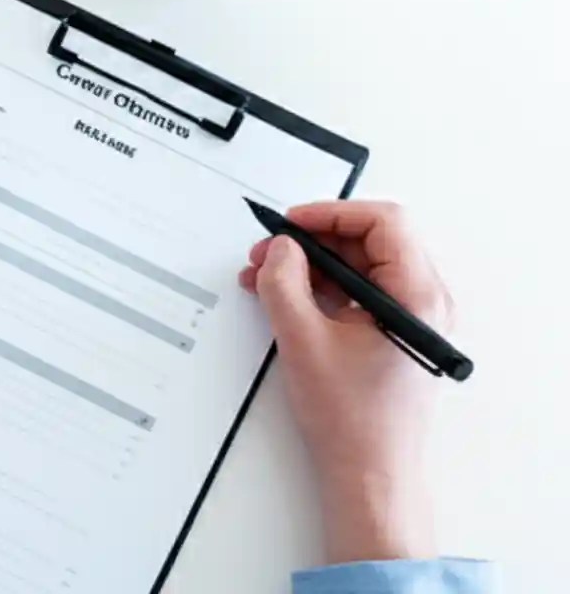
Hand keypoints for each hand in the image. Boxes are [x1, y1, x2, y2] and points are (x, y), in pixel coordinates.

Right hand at [239, 201, 453, 563]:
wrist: (369, 475)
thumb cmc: (352, 421)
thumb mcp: (304, 341)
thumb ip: (285, 284)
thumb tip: (280, 250)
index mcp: (417, 298)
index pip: (383, 224)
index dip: (331, 214)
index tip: (291, 224)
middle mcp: (423, 303)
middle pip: (371, 243)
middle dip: (314, 242)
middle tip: (270, 251)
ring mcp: (410, 320)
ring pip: (361, 268)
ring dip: (313, 267)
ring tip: (267, 277)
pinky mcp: (393, 336)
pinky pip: (359, 294)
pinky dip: (322, 290)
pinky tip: (285, 299)